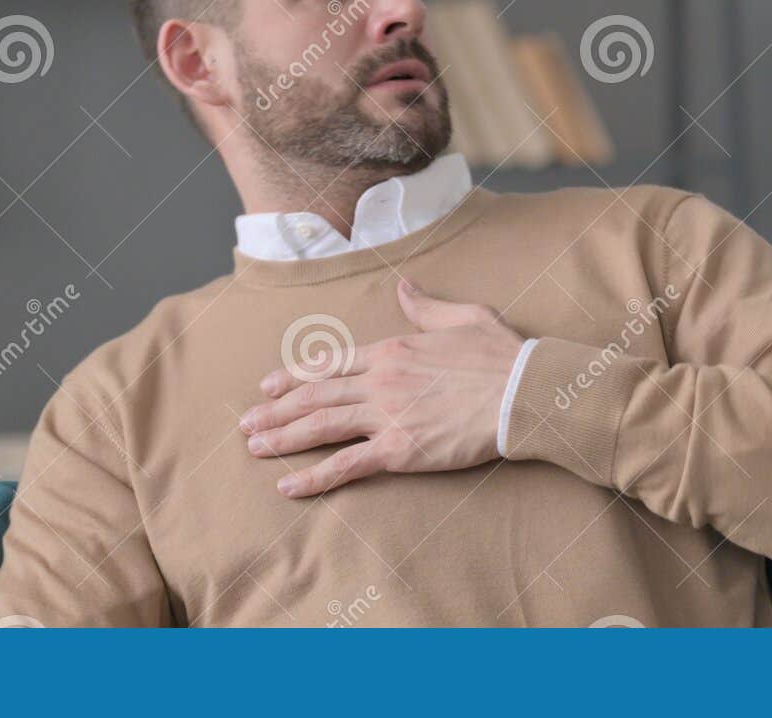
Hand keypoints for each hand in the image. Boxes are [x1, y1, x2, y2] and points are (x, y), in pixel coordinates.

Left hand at [241, 279, 524, 497]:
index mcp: (393, 350)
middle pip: (315, 396)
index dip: (294, 376)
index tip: (269, 387)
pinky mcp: (400, 450)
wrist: (524, 392)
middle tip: (248, 423)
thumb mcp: (464, 316)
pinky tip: (288, 485)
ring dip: (283, 437)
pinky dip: (313, 476)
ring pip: (321, 426)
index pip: (330, 363)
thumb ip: (426, 306)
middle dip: (276, 410)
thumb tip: (405, 287)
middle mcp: (381, 381)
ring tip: (255, 447)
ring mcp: (388, 416)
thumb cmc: (501, 356)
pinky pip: (346, 465)